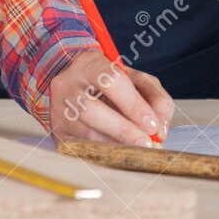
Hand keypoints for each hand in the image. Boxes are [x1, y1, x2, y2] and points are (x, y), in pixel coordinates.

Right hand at [49, 49, 174, 147]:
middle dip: (123, 130)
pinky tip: (119, 156)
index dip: (133, 105)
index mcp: (89, 63)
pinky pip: (80, 148)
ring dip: (115, 145)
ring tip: (137, 152)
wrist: (73, 84)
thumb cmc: (110, 82)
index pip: (111, 80)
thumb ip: (154, 97)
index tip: (152, 125)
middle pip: (92, 109)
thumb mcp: (135, 79)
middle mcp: (68, 84)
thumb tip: (161, 128)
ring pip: (85, 132)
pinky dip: (104, 153)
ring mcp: (59, 109)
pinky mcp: (57, 132)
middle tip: (147, 144)